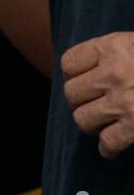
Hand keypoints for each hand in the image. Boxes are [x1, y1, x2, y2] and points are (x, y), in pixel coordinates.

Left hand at [62, 32, 133, 158]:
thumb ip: (115, 53)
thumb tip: (89, 71)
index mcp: (112, 47)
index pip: (69, 63)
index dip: (73, 75)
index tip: (81, 82)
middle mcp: (113, 73)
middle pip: (71, 93)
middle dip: (80, 102)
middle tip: (93, 106)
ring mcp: (125, 101)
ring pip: (83, 119)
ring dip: (91, 125)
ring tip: (101, 125)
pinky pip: (108, 142)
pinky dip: (108, 148)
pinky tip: (111, 148)